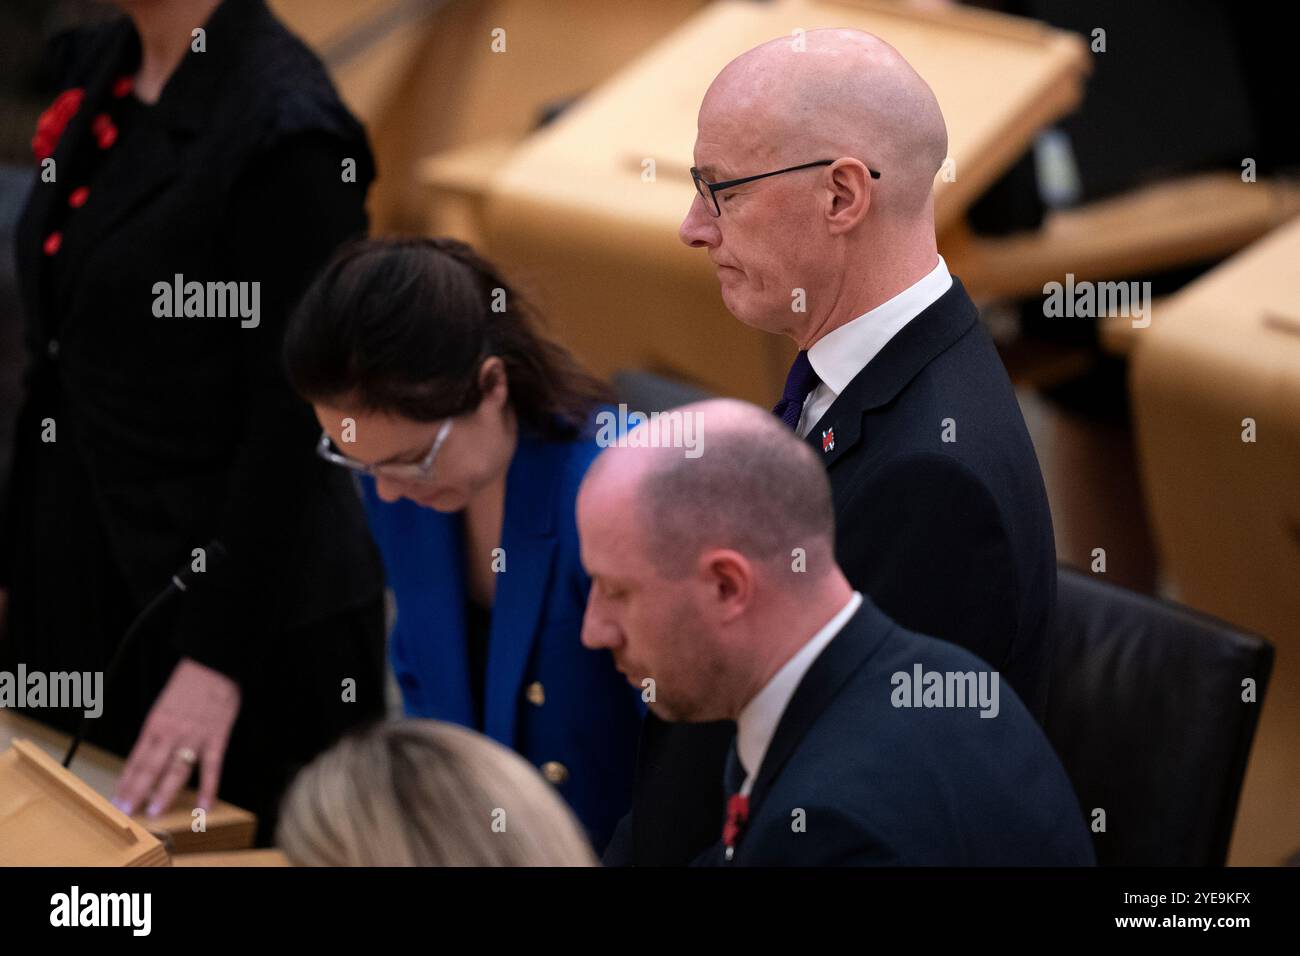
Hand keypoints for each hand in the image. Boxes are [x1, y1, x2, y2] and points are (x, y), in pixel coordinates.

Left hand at [113, 657, 240, 817]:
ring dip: (165, 792)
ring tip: (155, 811)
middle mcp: (171, 734)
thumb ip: (158, 730)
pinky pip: (212, 767)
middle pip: (151, 768)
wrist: (213, 664)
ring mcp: (194, 737)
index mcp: (155, 724)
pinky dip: (209, 787)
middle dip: (137, 791)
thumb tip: (149, 754)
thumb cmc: (189, 683)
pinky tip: (205, 805)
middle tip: (127, 811)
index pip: (136, 759)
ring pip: (177, 770)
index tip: (118, 798)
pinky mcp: (217, 738)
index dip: (126, 781)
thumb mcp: (164, 705)